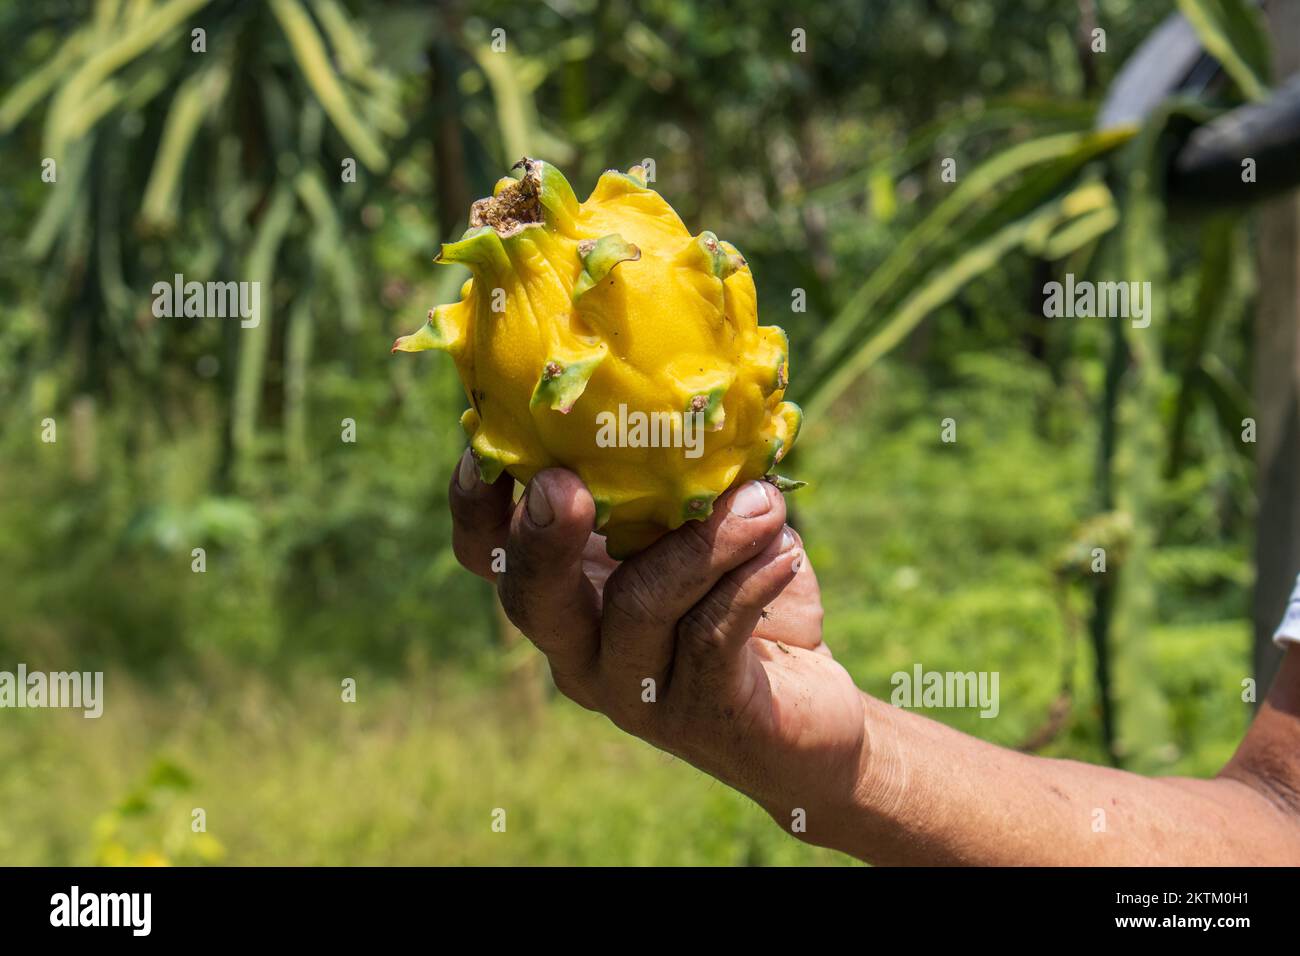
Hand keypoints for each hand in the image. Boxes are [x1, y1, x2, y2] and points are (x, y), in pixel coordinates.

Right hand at [448, 451, 866, 842]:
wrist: (812, 714)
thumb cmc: (749, 600)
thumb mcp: (710, 528)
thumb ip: (686, 477)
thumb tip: (695, 397)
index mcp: (567, 593)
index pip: (489, 558)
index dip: (474, 508)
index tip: (485, 450)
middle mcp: (580, 649)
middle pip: (530, 599)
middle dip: (543, 538)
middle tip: (565, 485)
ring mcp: (632, 691)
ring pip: (637, 607)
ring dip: (701, 542)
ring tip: (761, 502)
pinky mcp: (698, 714)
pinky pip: (710, 638)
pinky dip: (748, 583)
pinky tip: (785, 552)